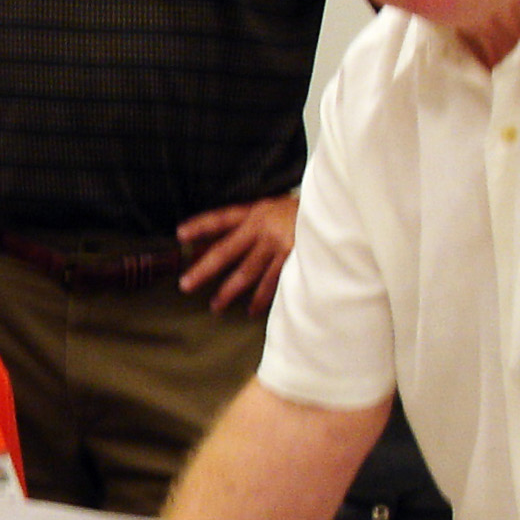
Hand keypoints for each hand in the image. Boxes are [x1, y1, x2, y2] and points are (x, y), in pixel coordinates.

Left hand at [174, 195, 297, 313]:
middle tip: (186, 285)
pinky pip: (273, 283)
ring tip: (215, 306)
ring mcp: (279, 245)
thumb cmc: (304, 213)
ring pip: (247, 273)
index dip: (201, 225)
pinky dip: (262, 299)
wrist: (339, 213)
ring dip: (230, 291)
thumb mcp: (275, 208)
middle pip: (226, 250)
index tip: (180, 234)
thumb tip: (219, 241)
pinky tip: (251, 311)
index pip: (222, 217)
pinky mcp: (295, 260)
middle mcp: (264, 227)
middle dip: (204, 269)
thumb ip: (252, 223)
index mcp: (257, 211)